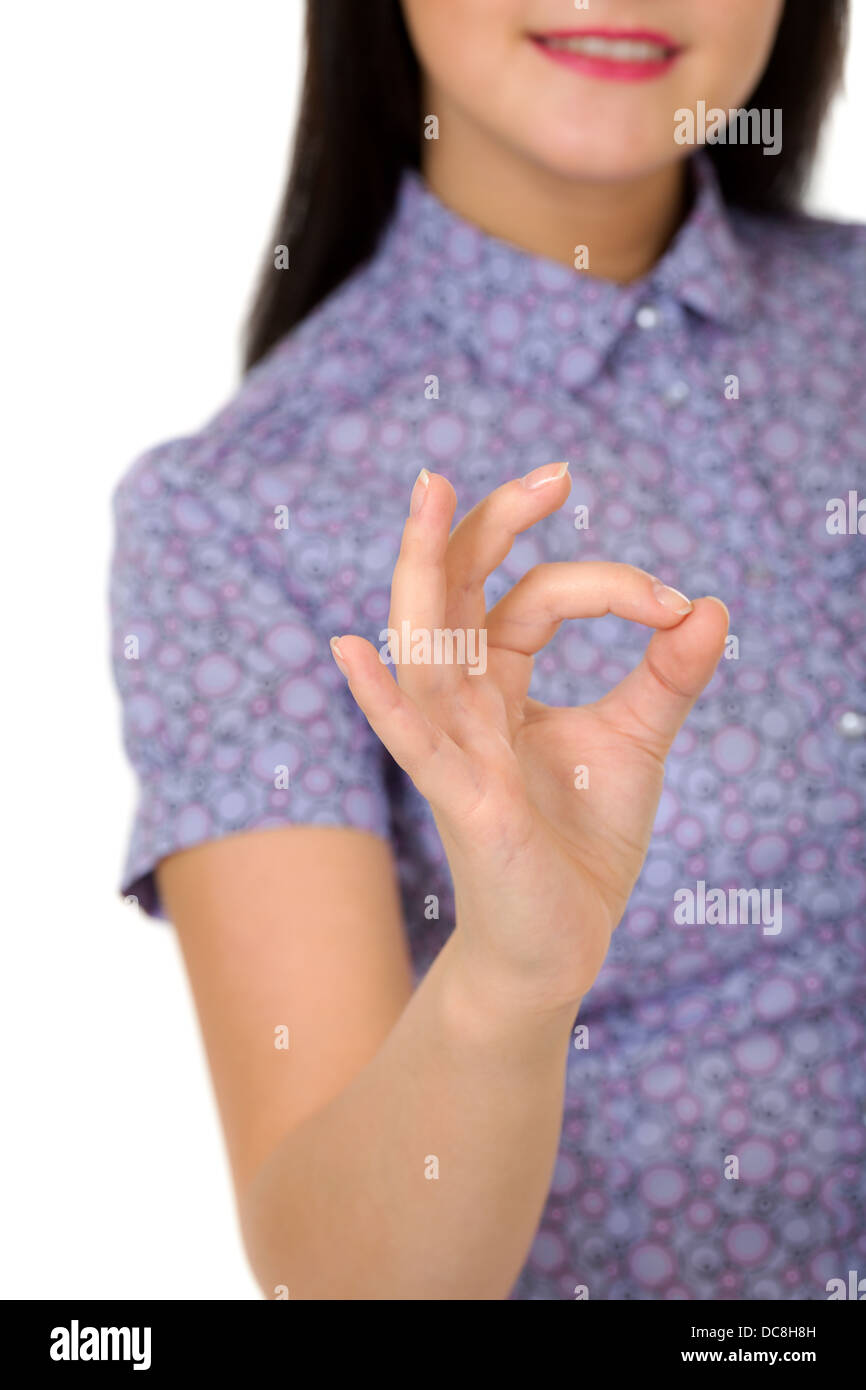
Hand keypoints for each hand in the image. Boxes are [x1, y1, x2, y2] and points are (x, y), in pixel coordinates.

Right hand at [330, 464, 728, 1013]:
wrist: (563, 944)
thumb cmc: (581, 843)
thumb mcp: (635, 742)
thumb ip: (667, 675)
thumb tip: (712, 605)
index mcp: (499, 681)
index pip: (536, 596)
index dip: (612, 586)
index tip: (680, 608)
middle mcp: (465, 702)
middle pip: (458, 591)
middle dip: (493, 524)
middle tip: (555, 473)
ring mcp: (454, 747)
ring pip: (425, 645)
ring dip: (422, 569)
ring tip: (428, 492)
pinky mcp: (461, 801)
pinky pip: (412, 744)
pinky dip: (381, 699)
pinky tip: (351, 649)